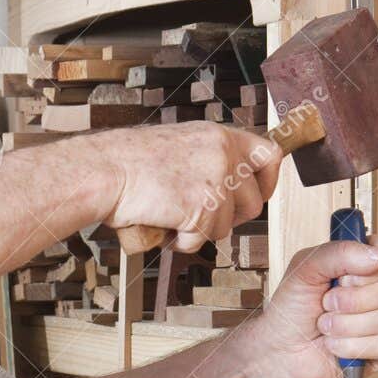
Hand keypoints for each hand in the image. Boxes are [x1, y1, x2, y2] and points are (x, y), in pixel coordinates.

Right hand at [93, 121, 284, 251]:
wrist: (106, 170)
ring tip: (174, 216)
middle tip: (203, 218)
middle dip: (231, 219)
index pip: (270, 156)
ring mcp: (214, 182)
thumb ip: (212, 159)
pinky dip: (183, 241)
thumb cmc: (133, 162)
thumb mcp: (183, 145)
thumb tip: (233, 188)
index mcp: (221, 136)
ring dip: (201, 231)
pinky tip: (165, 223)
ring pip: (227, 227)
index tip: (255, 195)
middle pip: (254, 203)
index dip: (266, 182)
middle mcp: (223, 155)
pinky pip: (202, 240)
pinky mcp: (201, 208)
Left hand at [248, 233, 377, 377]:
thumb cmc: (291, 309)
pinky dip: (353, 346)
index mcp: (362, 266)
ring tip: (325, 326)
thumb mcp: (305, 268)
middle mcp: (376, 293)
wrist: (279, 351)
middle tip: (326, 303)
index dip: (377, 262)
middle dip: (353, 299)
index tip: (347, 273)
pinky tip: (334, 346)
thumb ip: (339, 253)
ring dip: (347, 325)